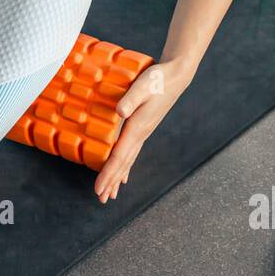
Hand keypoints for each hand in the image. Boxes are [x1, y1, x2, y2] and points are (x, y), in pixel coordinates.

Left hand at [94, 57, 194, 203]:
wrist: (176, 76)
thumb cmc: (158, 79)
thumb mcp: (143, 85)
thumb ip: (131, 98)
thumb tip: (120, 111)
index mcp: (137, 127)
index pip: (119, 156)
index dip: (108, 174)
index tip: (99, 189)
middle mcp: (141, 134)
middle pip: (123, 164)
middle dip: (111, 182)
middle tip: (101, 199)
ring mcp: (143, 133)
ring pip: (128, 161)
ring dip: (118, 177)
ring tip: (111, 193)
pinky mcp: (144, 128)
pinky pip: (132, 152)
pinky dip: (126, 166)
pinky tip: (124, 175)